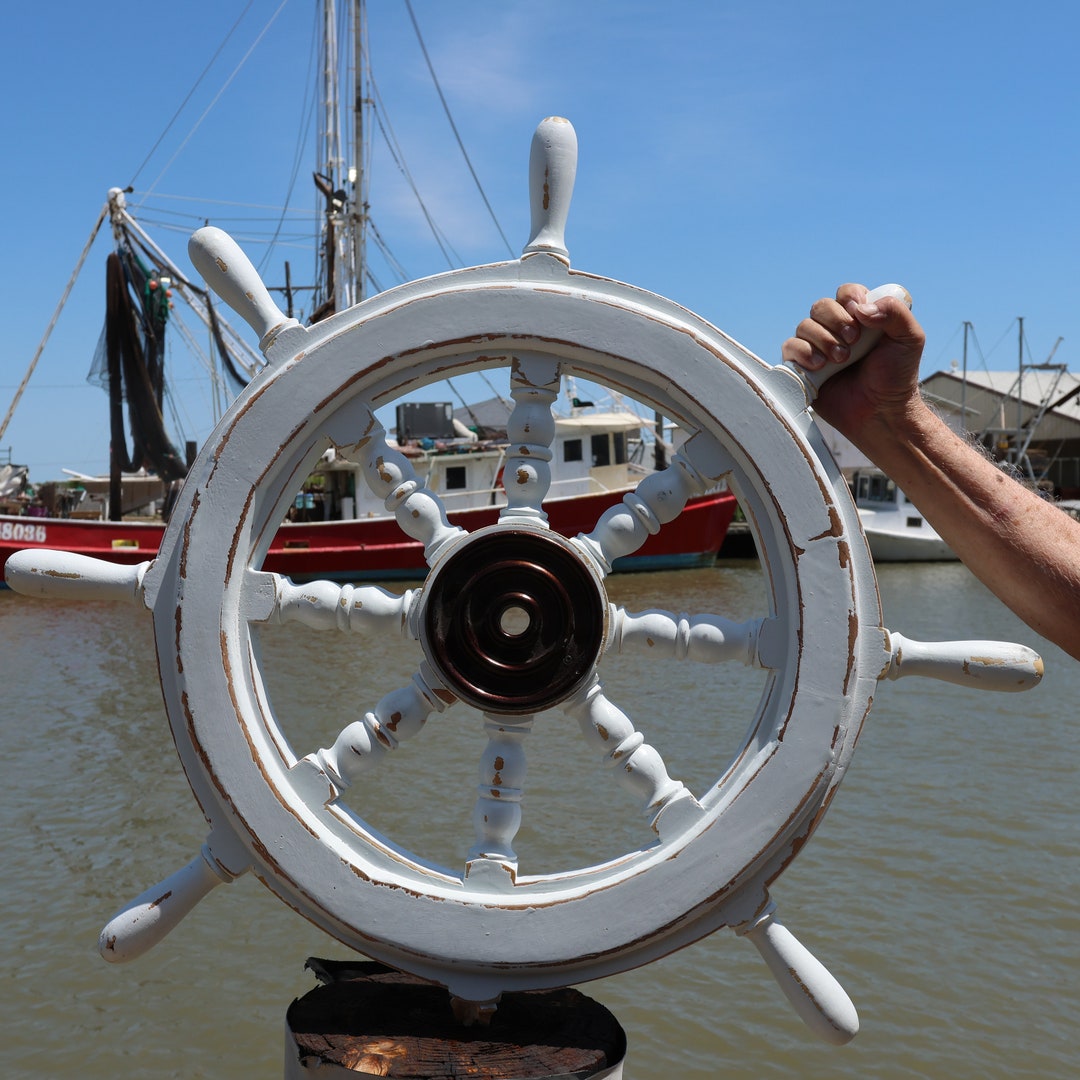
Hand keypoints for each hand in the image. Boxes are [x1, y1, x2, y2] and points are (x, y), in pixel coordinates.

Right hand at [781, 283, 926, 444]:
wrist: (880, 412)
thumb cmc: (897, 378)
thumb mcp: (909, 339)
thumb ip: (894, 312)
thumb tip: (860, 309)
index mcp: (861, 318)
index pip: (846, 293)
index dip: (849, 299)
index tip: (860, 316)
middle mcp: (836, 330)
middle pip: (821, 306)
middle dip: (836, 321)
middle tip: (853, 343)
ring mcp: (818, 348)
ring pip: (804, 326)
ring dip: (822, 340)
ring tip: (841, 360)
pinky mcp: (803, 367)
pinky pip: (790, 347)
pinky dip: (803, 353)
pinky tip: (820, 366)